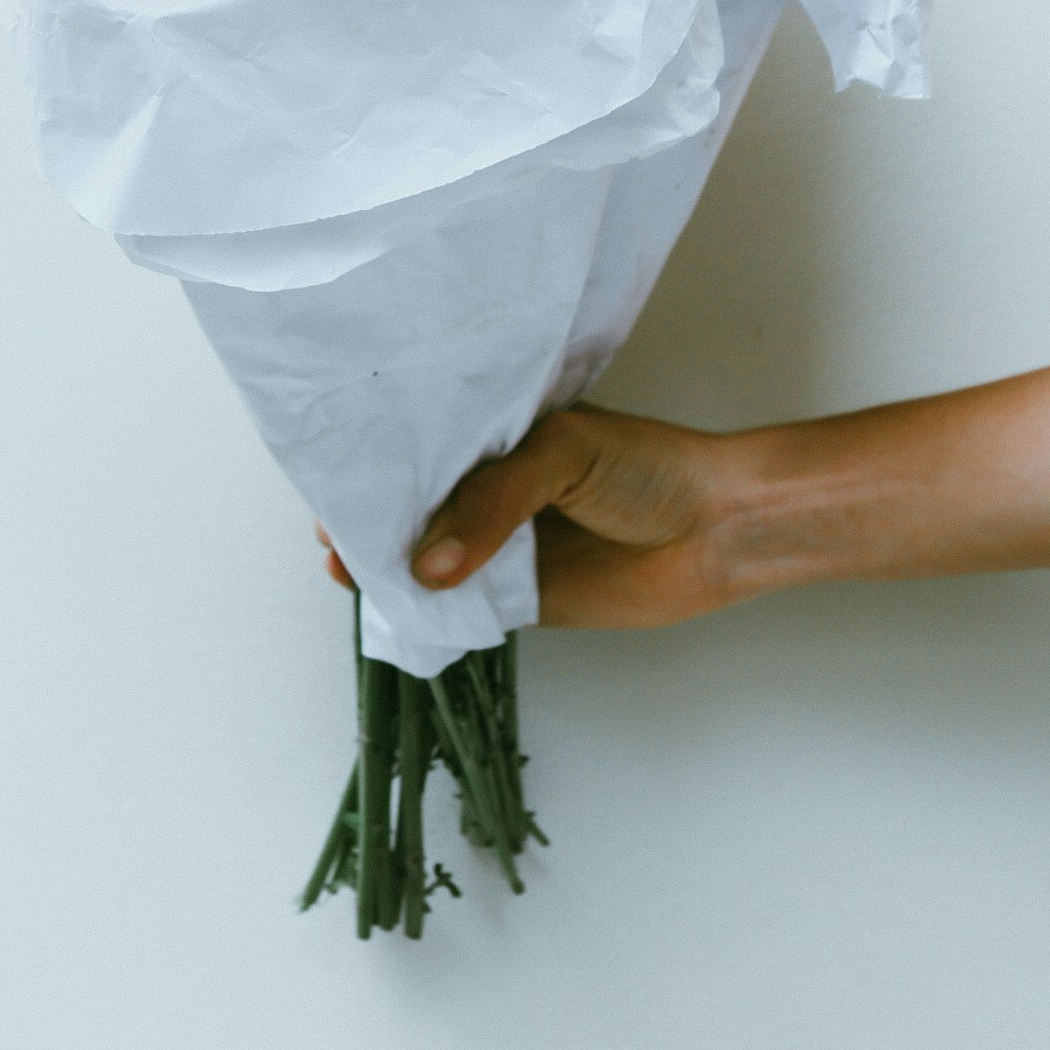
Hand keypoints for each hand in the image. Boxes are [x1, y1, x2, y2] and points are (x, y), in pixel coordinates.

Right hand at [318, 407, 751, 628]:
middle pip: (413, 506)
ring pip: (428, 561)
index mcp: (496, 435)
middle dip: (369, 519)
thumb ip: (492, 503)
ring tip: (348, 572)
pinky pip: (462, 610)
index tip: (334, 477)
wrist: (718, 529)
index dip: (376, 461)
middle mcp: (492, 490)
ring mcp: (503, 546)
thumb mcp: (562, 454)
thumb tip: (426, 566)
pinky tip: (396, 611)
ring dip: (389, 570)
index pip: (421, 446)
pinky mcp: (521, 599)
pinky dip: (428, 613)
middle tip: (332, 534)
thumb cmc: (650, 468)